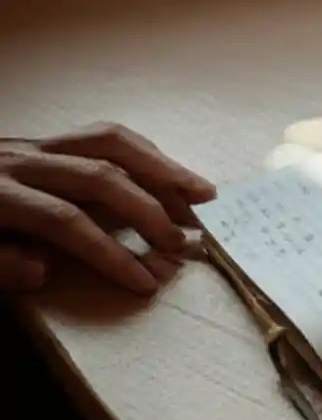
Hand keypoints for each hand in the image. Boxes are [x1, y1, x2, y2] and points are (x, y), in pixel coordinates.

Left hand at [0, 123, 215, 293]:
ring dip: (162, 169)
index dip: (109, 252)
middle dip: (149, 211)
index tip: (146, 283)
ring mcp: (33, 144)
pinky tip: (168, 174)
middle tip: (184, 244)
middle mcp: (20, 160)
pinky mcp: (42, 141)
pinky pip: (102, 135)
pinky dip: (144, 152)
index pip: (64, 221)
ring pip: (109, 143)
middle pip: (100, 175)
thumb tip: (44, 269)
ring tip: (203, 196)